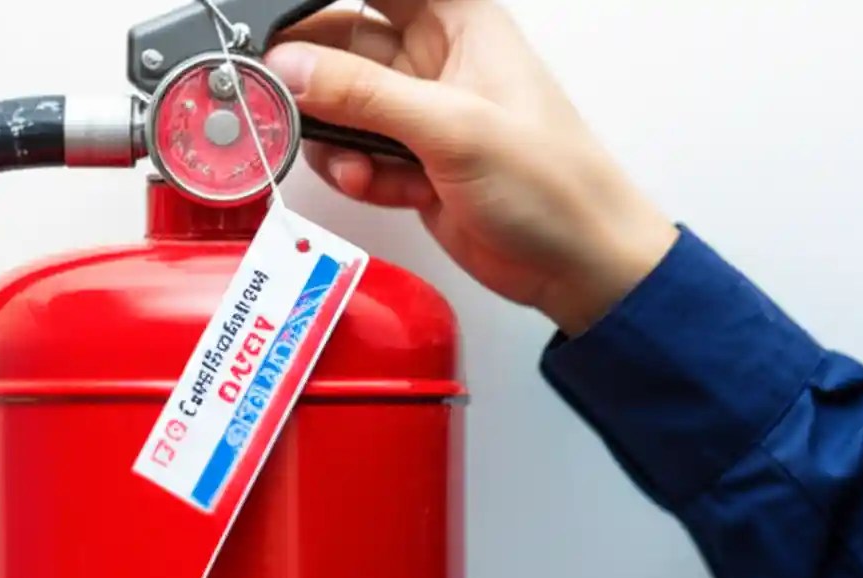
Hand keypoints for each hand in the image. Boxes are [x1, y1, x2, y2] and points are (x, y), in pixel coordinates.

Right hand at [266, 0, 678, 334]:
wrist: (578, 266)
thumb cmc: (557, 186)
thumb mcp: (454, 128)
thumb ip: (365, 95)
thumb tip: (294, 67)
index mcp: (462, 23)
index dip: (321, 2)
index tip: (284, 25)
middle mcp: (440, 61)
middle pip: (344, 42)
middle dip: (313, 73)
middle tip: (284, 96)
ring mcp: (424, 115)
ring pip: (342, 103)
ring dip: (333, 132)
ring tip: (346, 155)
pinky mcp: (415, 164)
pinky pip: (357, 153)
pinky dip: (354, 171)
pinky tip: (371, 182)